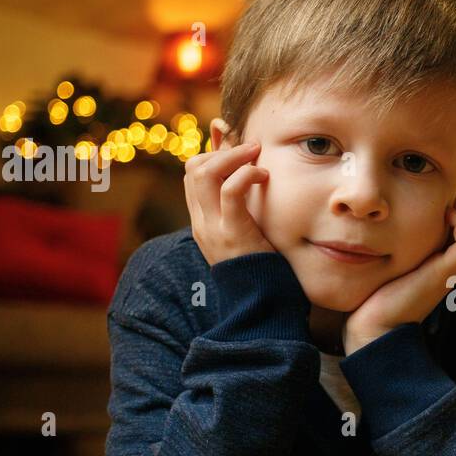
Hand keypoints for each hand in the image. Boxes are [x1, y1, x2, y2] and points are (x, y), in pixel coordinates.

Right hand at [184, 123, 276, 265]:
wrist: (263, 305)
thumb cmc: (263, 267)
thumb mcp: (249, 231)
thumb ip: (245, 205)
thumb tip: (250, 171)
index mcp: (202, 222)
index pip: (192, 175)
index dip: (215, 154)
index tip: (242, 154)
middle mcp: (202, 223)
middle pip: (193, 168)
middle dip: (222, 151)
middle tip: (251, 150)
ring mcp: (213, 228)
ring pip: (204, 173)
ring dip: (233, 155)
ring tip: (256, 156)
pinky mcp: (232, 233)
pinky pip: (229, 190)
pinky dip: (246, 174)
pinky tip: (263, 176)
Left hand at [342, 196, 455, 354]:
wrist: (375, 328)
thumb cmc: (376, 300)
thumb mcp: (390, 270)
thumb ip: (398, 253)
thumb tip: (383, 230)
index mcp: (443, 273)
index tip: (439, 206)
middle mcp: (452, 274)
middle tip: (444, 205)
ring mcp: (451, 275)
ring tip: (445, 209)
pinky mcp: (446, 274)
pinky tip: (442, 216)